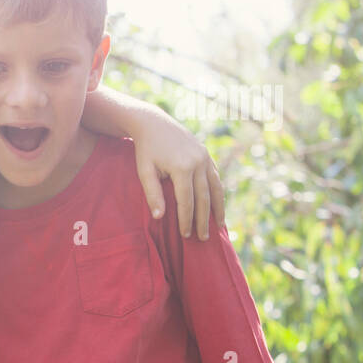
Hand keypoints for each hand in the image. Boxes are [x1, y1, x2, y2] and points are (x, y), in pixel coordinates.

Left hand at [131, 113, 225, 239]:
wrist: (154, 123)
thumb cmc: (146, 150)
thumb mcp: (144, 171)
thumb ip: (152, 194)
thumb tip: (159, 218)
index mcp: (182, 167)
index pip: (186, 201)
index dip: (186, 219)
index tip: (185, 235)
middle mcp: (198, 162)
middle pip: (204, 198)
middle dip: (203, 220)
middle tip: (202, 238)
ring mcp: (205, 157)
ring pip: (215, 188)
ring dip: (218, 209)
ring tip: (218, 227)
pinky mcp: (206, 155)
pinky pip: (215, 178)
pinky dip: (218, 193)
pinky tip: (218, 206)